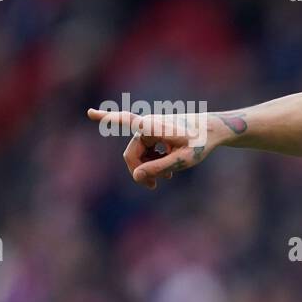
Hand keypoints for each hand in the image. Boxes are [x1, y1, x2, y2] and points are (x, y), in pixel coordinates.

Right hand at [88, 109, 216, 188]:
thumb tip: (136, 176)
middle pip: (132, 153)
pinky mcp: (154, 131)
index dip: (107, 118)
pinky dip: (153, 160)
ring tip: (166, 180)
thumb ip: (160, 168)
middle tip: (153, 188)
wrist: (213, 130)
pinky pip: (145, 149)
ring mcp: (149, 127)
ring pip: (138, 153)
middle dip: (140, 171)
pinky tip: (166, 173)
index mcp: (152, 127)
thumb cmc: (201, 143)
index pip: (126, 121)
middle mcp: (147, 124)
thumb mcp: (183, 160)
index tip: (89, 112)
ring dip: (148, 167)